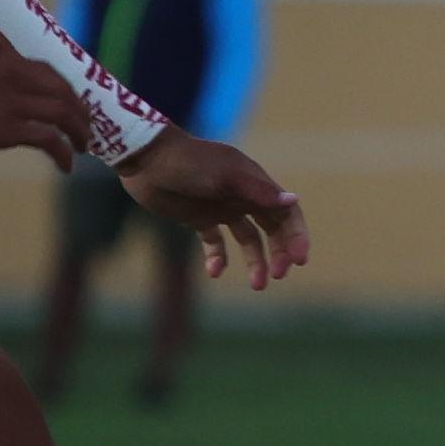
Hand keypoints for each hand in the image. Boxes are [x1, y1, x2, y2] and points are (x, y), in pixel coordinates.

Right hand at [0, 48, 85, 165]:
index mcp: (5, 61)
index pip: (49, 73)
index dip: (67, 91)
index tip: (73, 106)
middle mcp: (17, 76)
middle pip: (64, 92)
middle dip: (80, 112)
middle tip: (85, 130)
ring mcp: (14, 102)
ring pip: (63, 114)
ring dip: (79, 133)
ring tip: (83, 149)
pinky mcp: (8, 129)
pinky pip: (49, 140)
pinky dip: (64, 153)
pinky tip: (66, 165)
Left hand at [126, 130, 313, 287]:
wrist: (146, 159)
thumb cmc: (188, 163)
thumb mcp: (225, 177)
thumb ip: (258, 191)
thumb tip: (292, 200)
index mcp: (255, 184)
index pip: (286, 213)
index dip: (297, 236)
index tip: (298, 261)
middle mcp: (243, 197)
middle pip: (272, 229)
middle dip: (279, 253)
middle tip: (277, 276)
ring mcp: (221, 208)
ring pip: (248, 239)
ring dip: (254, 261)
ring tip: (257, 285)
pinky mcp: (199, 218)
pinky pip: (215, 241)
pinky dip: (218, 257)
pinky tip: (214, 271)